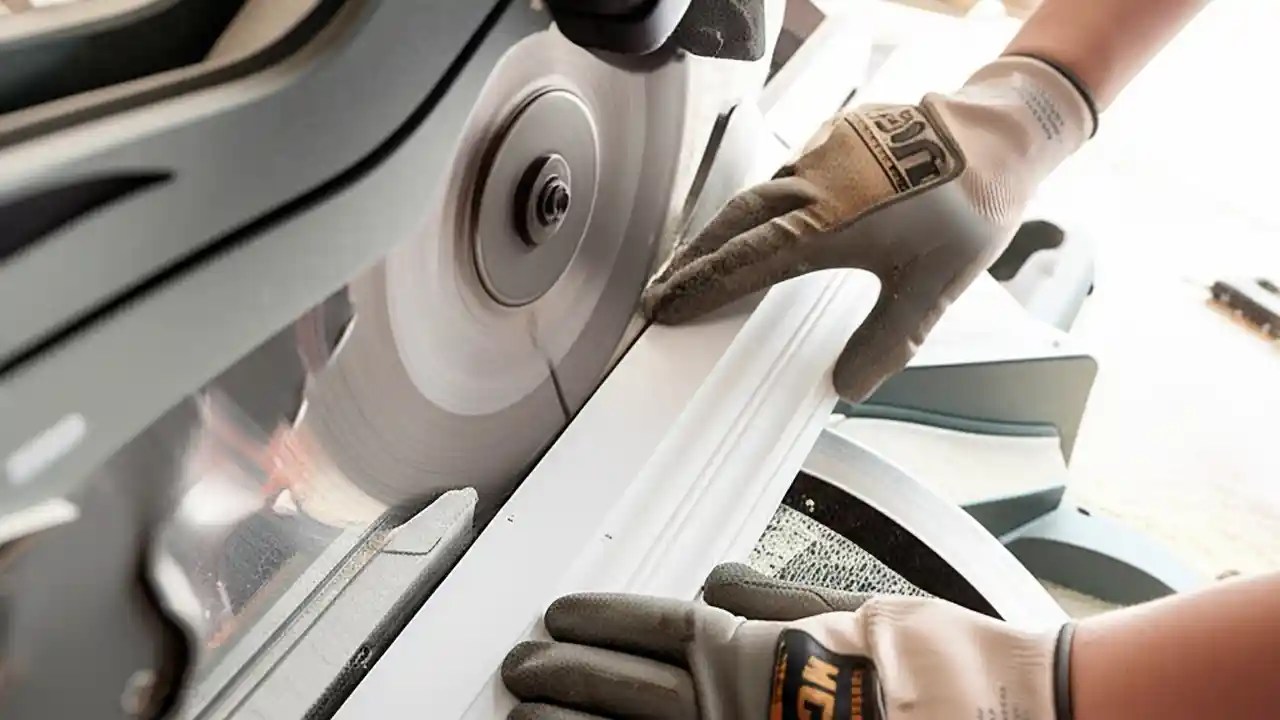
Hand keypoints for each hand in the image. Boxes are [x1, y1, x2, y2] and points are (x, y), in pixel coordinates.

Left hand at [501, 563, 1072, 718]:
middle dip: (562, 678)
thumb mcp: (854, 606)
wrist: (1001, 719)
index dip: (599, 619)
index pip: (652, 626)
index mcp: (754, 651)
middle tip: (521, 669)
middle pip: (621, 688)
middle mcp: (731, 708)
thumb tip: (721, 582)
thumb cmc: (942, 669)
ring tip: (524, 717)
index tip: (559, 615)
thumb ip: (777, 598)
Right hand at [642, 56, 1093, 401]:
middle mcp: (813, 185)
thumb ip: (887, 340)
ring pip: (751, 196)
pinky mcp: (833, 139)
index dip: (702, 288)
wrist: (997, 137)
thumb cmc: (968, 208)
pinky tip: (756, 219)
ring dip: (718, 231)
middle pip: (731, 225)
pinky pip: (778, 173)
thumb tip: (848, 386)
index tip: (667, 308)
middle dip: (692, 261)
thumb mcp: (934, 288)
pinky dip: (755, 203)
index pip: (746, 262)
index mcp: (827, 225)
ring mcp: (821, 156)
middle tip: (661, 291)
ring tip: (695, 261)